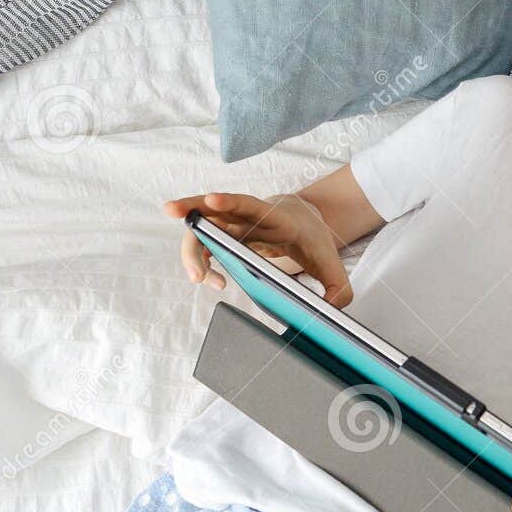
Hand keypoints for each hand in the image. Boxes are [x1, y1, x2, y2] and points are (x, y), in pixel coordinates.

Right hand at [162, 191, 353, 305]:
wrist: (304, 223)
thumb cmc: (314, 242)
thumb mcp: (332, 264)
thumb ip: (339, 289)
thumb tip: (332, 311)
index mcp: (276, 217)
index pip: (251, 204)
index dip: (231, 202)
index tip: (213, 199)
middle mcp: (250, 215)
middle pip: (215, 206)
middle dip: (192, 207)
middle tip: (172, 211)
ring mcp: (234, 223)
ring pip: (203, 227)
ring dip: (191, 248)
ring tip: (197, 278)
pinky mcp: (225, 235)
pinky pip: (205, 245)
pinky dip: (202, 264)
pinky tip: (213, 282)